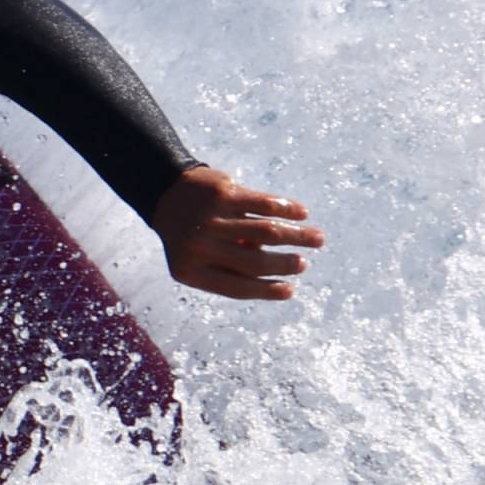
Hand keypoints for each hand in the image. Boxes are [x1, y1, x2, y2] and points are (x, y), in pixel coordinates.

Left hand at [150, 166, 320, 301]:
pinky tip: (303, 212)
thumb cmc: (191, 235)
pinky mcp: (223, 193)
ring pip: (265, 231)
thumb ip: (231, 270)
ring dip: (297, 236)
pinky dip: (286, 208)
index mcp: (191, 270)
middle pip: (254, 262)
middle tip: (303, 265)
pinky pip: (262, 202)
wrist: (166, 194)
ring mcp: (211, 218)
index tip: (290, 291)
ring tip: (317, 239)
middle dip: (284, 265)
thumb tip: (276, 277)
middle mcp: (199, 246)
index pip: (237, 287)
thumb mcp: (199, 260)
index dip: (267, 291)